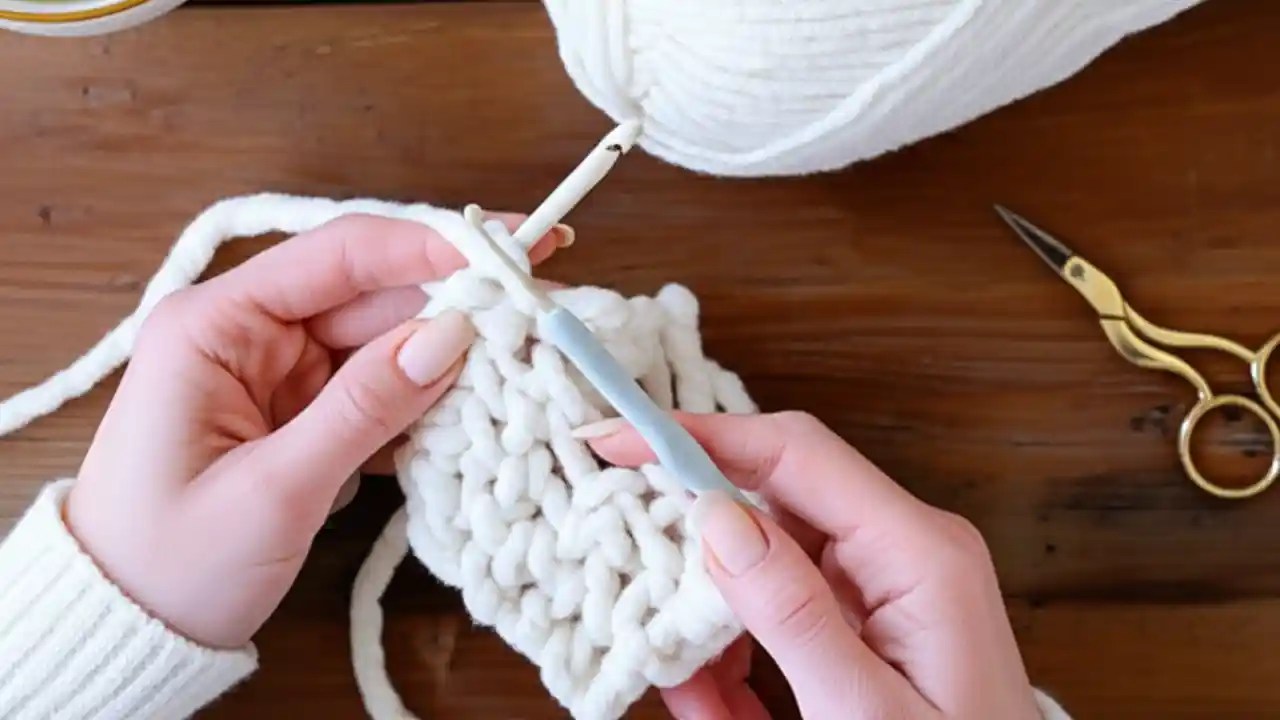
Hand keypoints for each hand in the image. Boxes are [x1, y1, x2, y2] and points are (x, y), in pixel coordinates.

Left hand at [66, 212, 567, 648]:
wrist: (128, 630)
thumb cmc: (169, 562)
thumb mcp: (273, 489)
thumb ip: (364, 407)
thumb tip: (451, 334)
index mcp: (216, 325)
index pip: (338, 256)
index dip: (429, 245)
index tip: (509, 248)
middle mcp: (249, 333)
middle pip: (373, 294)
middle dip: (456, 298)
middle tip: (541, 299)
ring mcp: (278, 374)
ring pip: (385, 342)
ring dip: (450, 353)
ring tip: (525, 354)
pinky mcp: (301, 414)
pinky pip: (377, 389)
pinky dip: (425, 400)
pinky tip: (477, 405)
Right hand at [585, 412, 1041, 719]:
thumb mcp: (863, 711)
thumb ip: (792, 612)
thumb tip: (716, 514)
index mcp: (918, 552)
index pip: (794, 453)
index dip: (699, 436)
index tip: (616, 440)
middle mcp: (902, 550)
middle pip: (772, 502)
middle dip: (693, 541)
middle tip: (629, 578)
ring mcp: (884, 584)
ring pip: (762, 563)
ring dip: (710, 618)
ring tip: (685, 683)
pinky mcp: (865, 620)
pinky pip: (779, 611)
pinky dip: (737, 654)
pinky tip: (718, 701)